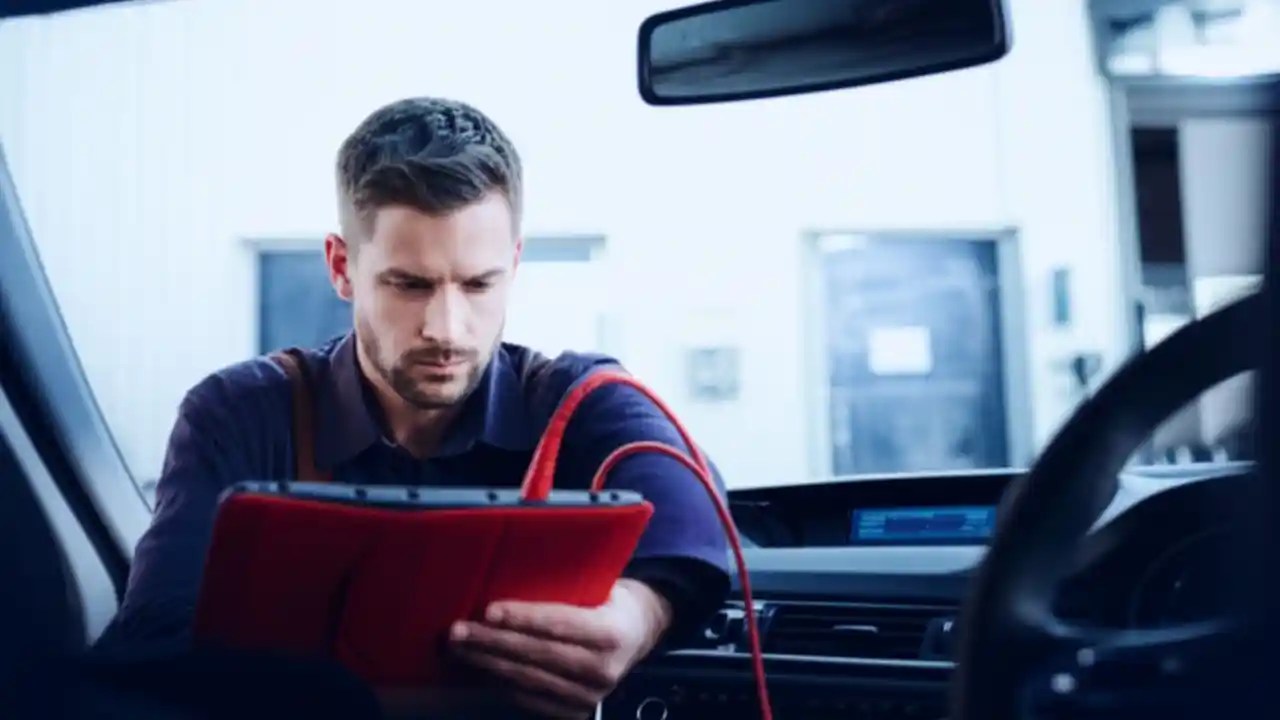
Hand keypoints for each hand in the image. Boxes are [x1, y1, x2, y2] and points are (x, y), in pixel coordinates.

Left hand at [449, 579, 672, 718]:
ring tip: (459, 649)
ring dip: (487, 664)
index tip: (488, 610)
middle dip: (492, 642)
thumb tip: (512, 572)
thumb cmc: (611, 599)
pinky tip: (479, 668)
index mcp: (612, 633)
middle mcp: (603, 670)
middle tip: (458, 631)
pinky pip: (529, 699)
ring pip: (527, 679)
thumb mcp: (602, 583)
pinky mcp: (575, 712)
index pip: (560, 624)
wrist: (640, 633)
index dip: (523, 618)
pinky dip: (500, 682)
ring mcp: (589, 697)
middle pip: (537, 654)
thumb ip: (567, 585)